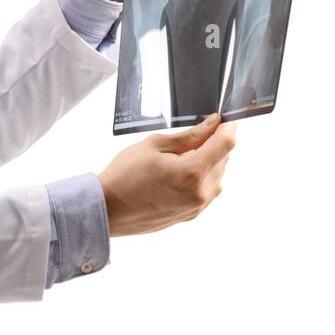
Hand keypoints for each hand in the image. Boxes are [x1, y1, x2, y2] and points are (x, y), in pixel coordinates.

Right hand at [97, 113, 235, 235]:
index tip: (221, 120)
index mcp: (191, 172)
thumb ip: (189, 135)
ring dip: (207, 162)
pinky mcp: (192, 215)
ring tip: (177, 160)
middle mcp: (200, 192)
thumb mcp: (155, 145)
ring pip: (217, 175)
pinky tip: (176, 175)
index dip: (227, 127)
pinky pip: (207, 190)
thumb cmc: (124, 176)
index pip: (226, 143)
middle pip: (224, 159)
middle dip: (213, 144)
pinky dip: (199, 178)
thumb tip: (212, 124)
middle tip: (189, 138)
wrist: (108, 210)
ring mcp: (197, 206)